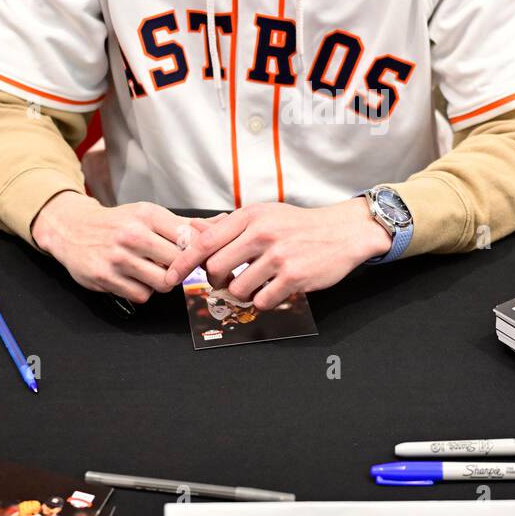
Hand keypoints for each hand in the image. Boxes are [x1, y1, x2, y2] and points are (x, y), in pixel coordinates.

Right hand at [31, 191, 199, 302]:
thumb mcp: (150, 215)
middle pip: (179, 263)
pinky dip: (142, 291)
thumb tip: (224, 221)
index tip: (200, 258)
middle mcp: (133, 235)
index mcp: (148, 215)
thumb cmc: (119, 223)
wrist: (73, 229)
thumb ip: (187, 224)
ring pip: (162, 283)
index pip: (191, 239)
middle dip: (182, 270)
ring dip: (163, 282)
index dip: (200, 253)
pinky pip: (141, 295)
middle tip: (176, 267)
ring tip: (153, 272)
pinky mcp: (105, 277)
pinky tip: (134, 278)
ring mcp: (118, 257)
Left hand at [161, 199, 392, 309]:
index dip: (183, 262)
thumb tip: (195, 232)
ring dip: (243, 292)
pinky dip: (264, 301)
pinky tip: (275, 289)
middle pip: (216, 269)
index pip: (204, 241)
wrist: (343, 231)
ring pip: (238, 288)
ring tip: (258, 283)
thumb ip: (229, 225)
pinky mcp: (294, 276)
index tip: (171, 277)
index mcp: (249, 217)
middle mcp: (262, 234)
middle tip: (228, 280)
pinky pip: (262, 301)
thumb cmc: (299, 225)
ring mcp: (278, 256)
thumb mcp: (264, 214)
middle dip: (216, 281)